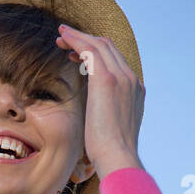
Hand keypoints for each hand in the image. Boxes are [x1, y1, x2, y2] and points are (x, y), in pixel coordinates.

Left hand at [55, 23, 144, 177]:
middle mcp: (131, 79)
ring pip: (99, 45)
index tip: (76, 55)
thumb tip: (97, 116)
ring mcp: (122, 77)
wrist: (118, 158)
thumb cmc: (110, 152)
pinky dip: (76, 41)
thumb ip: (107, 114)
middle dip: (85, 40)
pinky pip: (90, 50)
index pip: (115, 61)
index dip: (95, 53)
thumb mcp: (112, 129)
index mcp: (134, 90)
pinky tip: (63, 40)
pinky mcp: (107, 80)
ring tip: (60, 36)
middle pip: (109, 48)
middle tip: (65, 40)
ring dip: (78, 37)